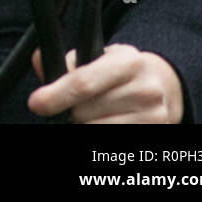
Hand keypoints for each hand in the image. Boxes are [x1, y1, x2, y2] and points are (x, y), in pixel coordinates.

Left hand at [27, 43, 184, 123]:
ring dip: (84, 125)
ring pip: (93, 130)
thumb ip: (69, 60)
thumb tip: (41, 62)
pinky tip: (103, 122)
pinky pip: (110, 145)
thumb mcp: (100, 56)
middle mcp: (145, 90)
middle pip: (84, 112)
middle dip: (71, 110)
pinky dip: (98, 133)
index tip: (36, 103)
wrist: (164, 87)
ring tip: (93, 113)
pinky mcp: (152, 136)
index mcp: (128, 62)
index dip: (55, 95)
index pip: (84, 82)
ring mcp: (152, 118)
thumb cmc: (122, 72)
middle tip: (76, 104)